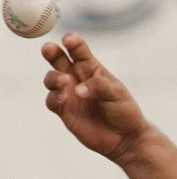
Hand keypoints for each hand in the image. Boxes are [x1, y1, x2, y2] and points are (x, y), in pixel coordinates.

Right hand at [41, 31, 153, 162]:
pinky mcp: (64, 111)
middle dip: (51, 51)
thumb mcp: (118, 94)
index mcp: (92, 69)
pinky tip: (63, 99)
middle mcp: (77, 78)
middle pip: (58, 59)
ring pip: (51, 78)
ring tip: (64, 82)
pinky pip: (51, 101)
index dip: (72, 42)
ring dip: (53, 78)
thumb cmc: (125, 112)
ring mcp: (69, 94)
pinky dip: (54, 98)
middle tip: (49, 49)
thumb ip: (99, 87)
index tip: (69, 39)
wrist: (125, 139)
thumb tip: (77, 89)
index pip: (79, 50)